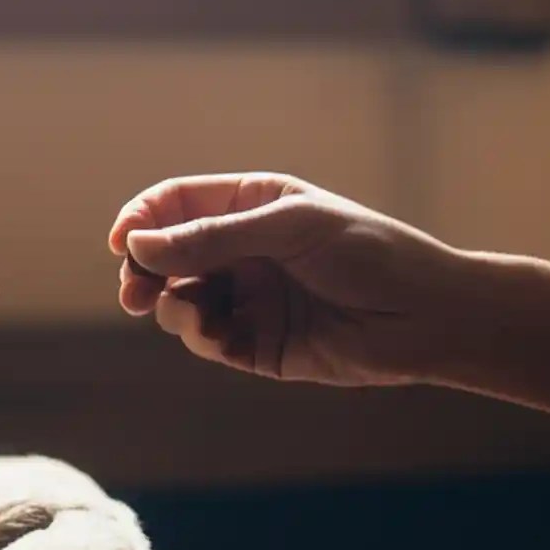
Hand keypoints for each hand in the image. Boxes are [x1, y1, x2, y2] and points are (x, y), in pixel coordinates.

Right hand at [109, 173, 470, 385]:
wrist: (427, 317)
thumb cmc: (369, 253)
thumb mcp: (288, 229)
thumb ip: (211, 237)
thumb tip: (137, 244)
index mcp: (253, 205)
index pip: (177, 204)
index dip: (143, 219)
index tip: (122, 243)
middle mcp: (244, 250)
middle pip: (168, 255)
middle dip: (144, 272)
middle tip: (134, 293)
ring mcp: (250, 297)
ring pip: (181, 300)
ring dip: (169, 305)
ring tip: (178, 312)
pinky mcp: (257, 345)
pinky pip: (208, 338)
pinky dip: (197, 334)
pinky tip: (207, 331)